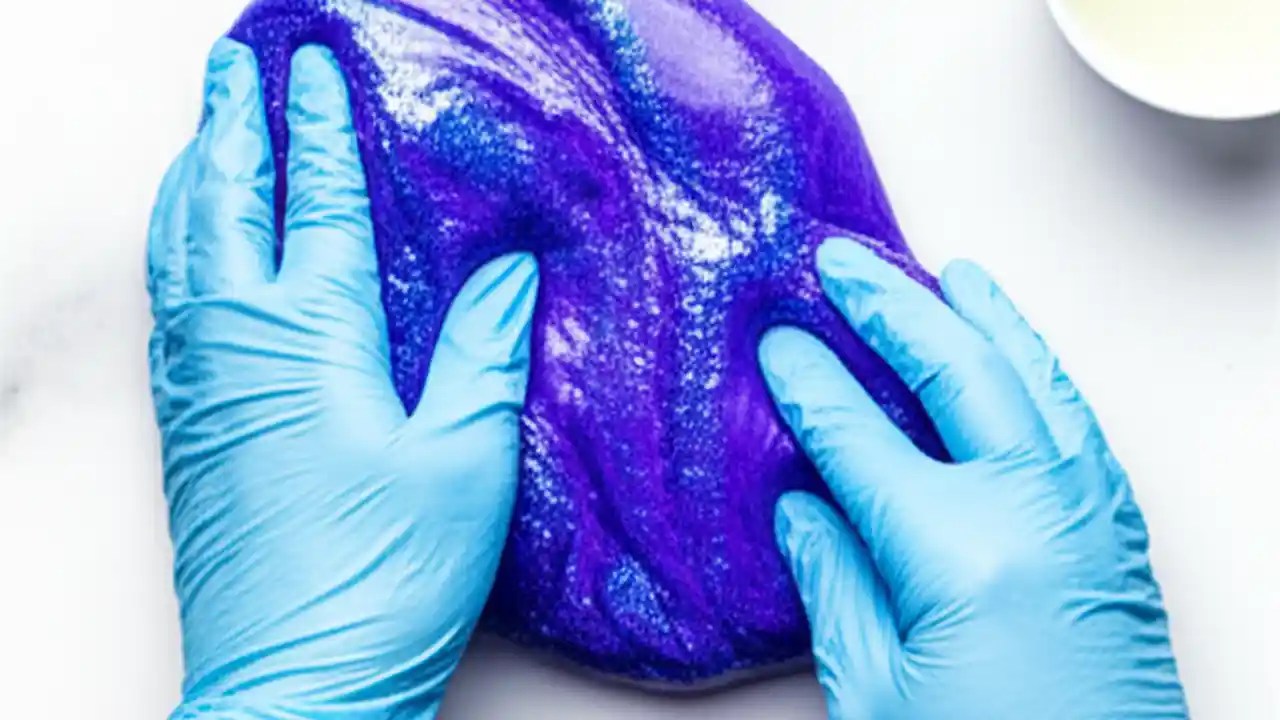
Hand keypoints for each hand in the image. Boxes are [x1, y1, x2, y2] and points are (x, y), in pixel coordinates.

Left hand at [148, 39, 538, 718]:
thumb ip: (485, 351)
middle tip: (234, 64)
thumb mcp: (465, 459)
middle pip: (224, 203)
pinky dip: (176, 246)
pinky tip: (188, 247)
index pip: (314, 200)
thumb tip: (510, 270)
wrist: (295, 678)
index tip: (318, 66)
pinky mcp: (186, 427)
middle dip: (231, 123)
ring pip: (179, 247)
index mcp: (312, 334)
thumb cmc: (386, 574)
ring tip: (207, 132)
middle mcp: (237, 342)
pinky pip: (168, 302)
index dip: (319, 126)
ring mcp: (200, 383)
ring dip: (194, 176)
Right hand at [761, 239, 1187, 718]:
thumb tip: (804, 510)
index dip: (808, 386)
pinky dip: (1037, 365)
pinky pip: (1073, 415)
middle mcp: (1035, 508)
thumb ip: (835, 583)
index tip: (775, 345)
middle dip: (889, 307)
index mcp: (957, 551)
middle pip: (954, 371)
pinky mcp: (1117, 528)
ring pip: (1032, 374)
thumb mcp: (876, 693)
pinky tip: (1014, 349)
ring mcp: (1090, 510)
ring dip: (982, 314)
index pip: (859, 437)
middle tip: (839, 264)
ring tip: (941, 271)